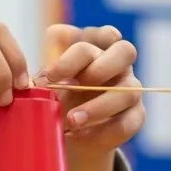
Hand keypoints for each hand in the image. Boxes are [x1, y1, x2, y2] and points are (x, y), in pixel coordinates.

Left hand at [36, 24, 144, 170]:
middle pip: (125, 51)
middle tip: (73, 87)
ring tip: (72, 120)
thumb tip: (34, 80)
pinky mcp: (136, 116)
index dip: (76, 54)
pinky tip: (81, 136)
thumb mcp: (51, 83)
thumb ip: (48, 76)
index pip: (100, 35)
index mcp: (99, 47)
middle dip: (99, 68)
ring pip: (127, 92)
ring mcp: (131, 89)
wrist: (74, 133)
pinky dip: (104, 131)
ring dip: (97, 107)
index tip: (51, 75)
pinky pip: (128, 122)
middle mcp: (119, 64)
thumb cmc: (61, 97)